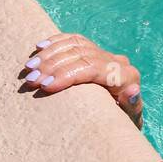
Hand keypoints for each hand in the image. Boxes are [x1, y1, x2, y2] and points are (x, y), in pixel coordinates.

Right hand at [19, 33, 142, 126]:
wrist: (125, 113)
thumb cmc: (124, 122)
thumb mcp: (129, 119)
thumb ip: (132, 106)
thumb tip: (132, 90)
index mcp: (126, 76)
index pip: (93, 68)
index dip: (68, 74)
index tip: (45, 86)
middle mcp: (117, 62)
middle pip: (81, 55)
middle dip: (53, 66)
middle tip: (31, 80)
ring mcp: (105, 54)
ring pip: (75, 45)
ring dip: (50, 55)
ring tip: (29, 68)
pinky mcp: (96, 51)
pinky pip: (74, 40)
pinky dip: (56, 42)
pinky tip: (39, 48)